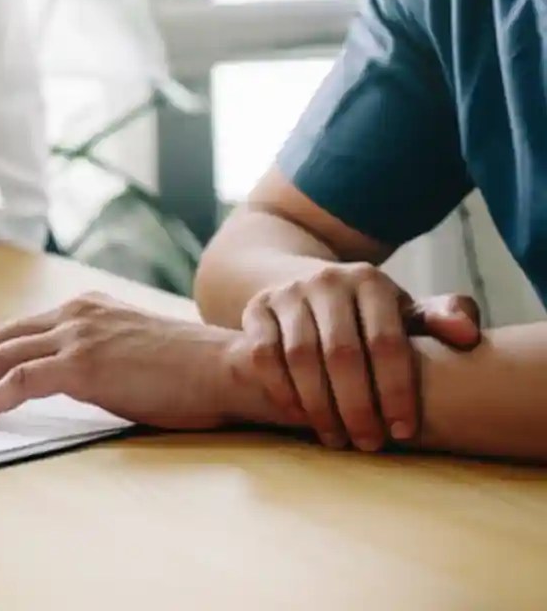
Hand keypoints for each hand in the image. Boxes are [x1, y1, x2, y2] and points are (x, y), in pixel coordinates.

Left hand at [0, 293, 237, 428]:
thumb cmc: (191, 373)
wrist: (228, 368)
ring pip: (0, 357)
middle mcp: (76, 313)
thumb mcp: (134, 354)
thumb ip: (97, 358)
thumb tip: (65, 383)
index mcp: (87, 308)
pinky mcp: (83, 364)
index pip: (19, 330)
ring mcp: (78, 335)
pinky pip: (18, 381)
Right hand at [240, 262, 480, 451]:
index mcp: (371, 281)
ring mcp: (287, 293)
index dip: (396, 391)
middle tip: (368, 444)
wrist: (301, 283)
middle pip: (342, 354)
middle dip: (356, 407)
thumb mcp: (404, 311)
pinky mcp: (256, 309)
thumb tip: (467, 335)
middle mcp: (327, 281)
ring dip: (319, 406)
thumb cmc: (365, 313)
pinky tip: (299, 418)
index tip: (402, 431)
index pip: (387, 342)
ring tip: (336, 439)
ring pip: (300, 357)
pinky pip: (263, 356)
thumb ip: (441, 318)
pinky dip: (281, 391)